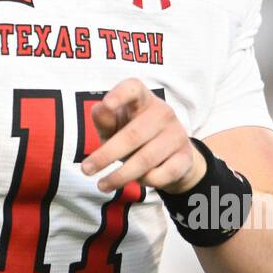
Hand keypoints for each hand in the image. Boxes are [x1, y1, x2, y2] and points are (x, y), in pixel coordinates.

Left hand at [81, 78, 206, 193]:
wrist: (170, 156)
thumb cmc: (133, 136)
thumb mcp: (114, 126)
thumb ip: (104, 119)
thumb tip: (100, 109)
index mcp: (142, 99)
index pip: (133, 88)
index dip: (120, 94)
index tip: (107, 104)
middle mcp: (163, 112)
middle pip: (133, 134)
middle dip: (106, 155)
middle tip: (86, 170)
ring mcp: (177, 134)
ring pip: (146, 159)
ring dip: (121, 176)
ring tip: (102, 185)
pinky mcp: (186, 157)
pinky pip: (161, 175)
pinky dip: (145, 181)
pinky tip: (136, 181)